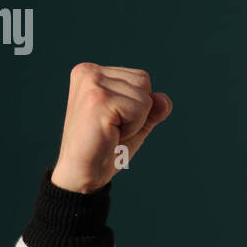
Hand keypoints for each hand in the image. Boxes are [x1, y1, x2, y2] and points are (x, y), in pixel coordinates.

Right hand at [50, 63, 171, 193]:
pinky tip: (110, 135)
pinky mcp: (98, 100)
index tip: (113, 121)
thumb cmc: (106, 148)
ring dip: (136, 121)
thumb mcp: (135, 123)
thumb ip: (152, 108)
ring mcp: (92, 84)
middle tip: (113, 129)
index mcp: (92, 72)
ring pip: (144, 96)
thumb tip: (164, 100)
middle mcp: (89, 72)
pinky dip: (132, 128)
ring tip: (111, 131)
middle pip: (144, 82)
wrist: (83, 175)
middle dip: (138, 111)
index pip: (140, 78)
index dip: (138, 106)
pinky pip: (140, 109)